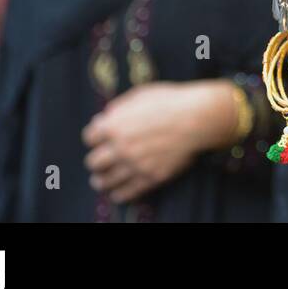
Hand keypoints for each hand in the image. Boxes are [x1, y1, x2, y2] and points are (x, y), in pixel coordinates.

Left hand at [82, 80, 241, 203]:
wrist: (198, 118)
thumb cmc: (171, 101)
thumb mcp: (141, 95)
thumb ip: (118, 107)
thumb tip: (103, 119)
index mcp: (114, 125)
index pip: (89, 137)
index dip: (95, 136)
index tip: (101, 138)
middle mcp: (120, 148)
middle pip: (93, 162)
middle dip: (96, 159)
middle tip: (101, 160)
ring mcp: (135, 165)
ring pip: (104, 182)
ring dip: (101, 180)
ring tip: (101, 180)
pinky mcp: (150, 177)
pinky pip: (126, 193)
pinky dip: (118, 193)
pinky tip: (117, 192)